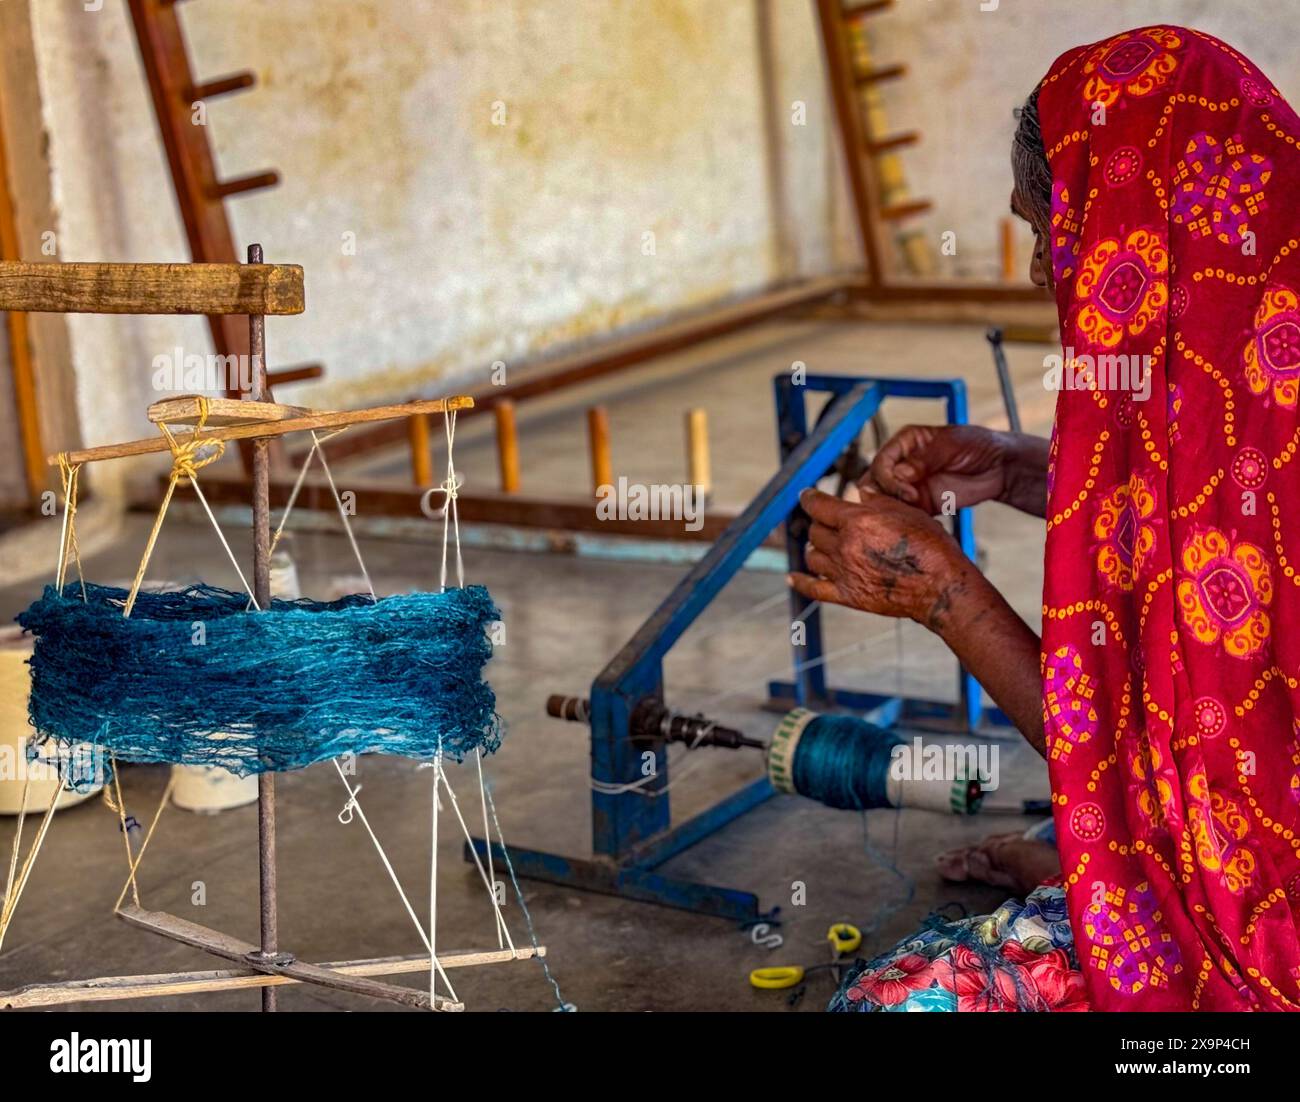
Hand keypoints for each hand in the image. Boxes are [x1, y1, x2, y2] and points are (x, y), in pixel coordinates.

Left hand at [788, 488, 973, 629]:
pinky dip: (800, 582)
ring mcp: (844, 572)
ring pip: (812, 556)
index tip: (806, 495)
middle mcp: (845, 546)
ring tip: (821, 546)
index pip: (819, 505)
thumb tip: (861, 491)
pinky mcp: (848, 595)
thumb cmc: (930, 547)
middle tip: (826, 522)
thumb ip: (878, 501)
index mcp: (857, 521)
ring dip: (814, 548)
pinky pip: (814, 589)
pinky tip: (792, 578)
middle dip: (819, 524)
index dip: (809, 498)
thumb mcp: (907, 512)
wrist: (939, 587)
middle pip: (815, 531)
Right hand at [866, 424, 1016, 513]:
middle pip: (875, 482)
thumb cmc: (978, 445)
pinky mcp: (921, 504)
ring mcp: (910, 486)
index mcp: (905, 443)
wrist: (1000, 467)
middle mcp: (902, 464)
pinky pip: (903, 515)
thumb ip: (925, 458)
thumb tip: (899, 473)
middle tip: (905, 506)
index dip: (889, 478)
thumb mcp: (952, 444)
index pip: (881, 462)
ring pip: (884, 501)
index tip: (907, 492)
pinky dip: (906, 521)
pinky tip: (919, 523)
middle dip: (884, 496)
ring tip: (910, 517)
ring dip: (891, 510)